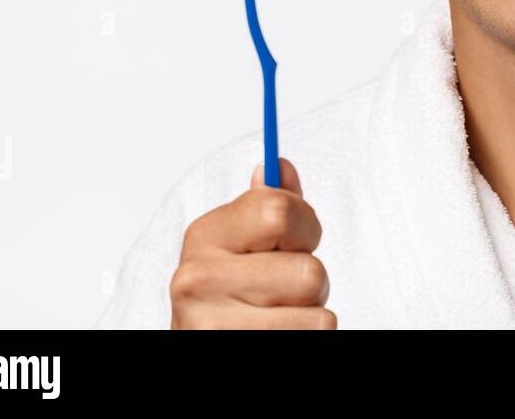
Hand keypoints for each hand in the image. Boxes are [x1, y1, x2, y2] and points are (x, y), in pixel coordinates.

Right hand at [170, 157, 335, 327]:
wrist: (209, 344)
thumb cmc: (237, 297)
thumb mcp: (248, 245)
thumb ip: (268, 206)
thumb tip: (278, 166)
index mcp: (205, 234)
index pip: (279, 211)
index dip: (306, 227)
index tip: (296, 242)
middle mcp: (198, 277)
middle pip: (309, 271)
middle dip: (313, 284)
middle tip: (285, 293)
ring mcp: (210, 323)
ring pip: (316, 310)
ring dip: (310, 315)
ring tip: (280, 317)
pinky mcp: (227, 347)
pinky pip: (314, 334)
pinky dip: (307, 336)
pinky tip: (276, 334)